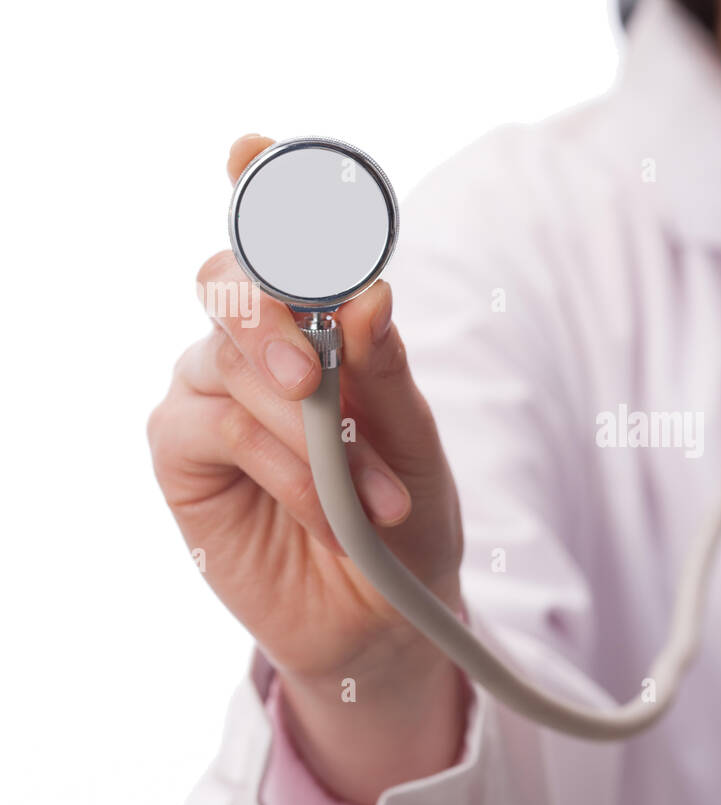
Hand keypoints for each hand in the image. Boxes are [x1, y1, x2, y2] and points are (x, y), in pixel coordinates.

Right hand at [148, 134, 467, 804]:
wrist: (386, 617)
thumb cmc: (405, 519)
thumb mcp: (416, 443)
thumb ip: (387, 371)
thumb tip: (368, 295)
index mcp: (319, 328)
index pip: (280, 244)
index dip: (264, 190)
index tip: (254, 149)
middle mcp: (258, 349)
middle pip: (230, 282)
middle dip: (273, 315)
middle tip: (320, 374)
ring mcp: (213, 398)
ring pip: (225, 359)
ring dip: (306, 429)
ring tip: (371, 495)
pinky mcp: (183, 456)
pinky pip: (215, 429)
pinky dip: (280, 468)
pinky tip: (326, 513)